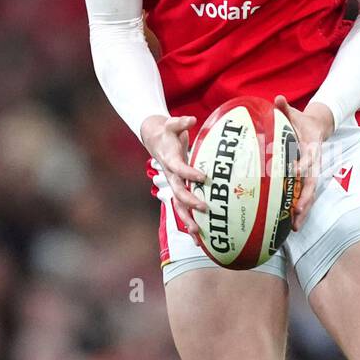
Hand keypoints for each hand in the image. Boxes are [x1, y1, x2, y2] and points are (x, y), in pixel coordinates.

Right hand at [140, 114, 207, 235]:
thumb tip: (191, 119)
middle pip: (178, 194)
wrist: (154, 140)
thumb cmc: (167, 133)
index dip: (189, 173)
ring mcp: (174, 186)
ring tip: (198, 235)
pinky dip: (190, 225)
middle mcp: (171, 177)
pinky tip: (200, 240)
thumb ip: (180, 122)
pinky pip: (183, 211)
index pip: (179, 169)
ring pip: (179, 207)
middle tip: (205, 209)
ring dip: (188, 221)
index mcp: (171, 161)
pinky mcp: (178, 191)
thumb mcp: (171, 124)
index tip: (203, 177)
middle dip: (190, 203)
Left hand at [274, 96, 333, 231]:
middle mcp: (313, 165)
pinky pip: (303, 197)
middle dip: (306, 199)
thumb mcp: (294, 113)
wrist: (316, 127)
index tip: (295, 173)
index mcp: (311, 149)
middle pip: (312, 184)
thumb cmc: (301, 121)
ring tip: (295, 227)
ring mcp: (311, 174)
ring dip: (304, 211)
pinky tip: (290, 225)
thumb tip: (278, 98)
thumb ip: (285, 108)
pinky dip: (299, 211)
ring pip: (309, 195)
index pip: (308, 160)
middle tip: (298, 211)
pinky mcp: (306, 180)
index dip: (303, 167)